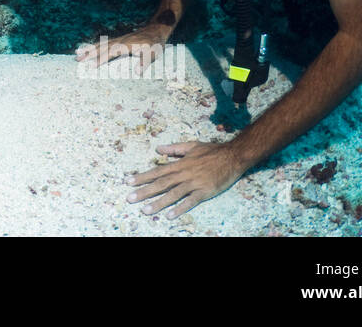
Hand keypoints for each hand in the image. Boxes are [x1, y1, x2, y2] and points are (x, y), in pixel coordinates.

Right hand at [76, 21, 173, 73]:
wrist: (156, 29)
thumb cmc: (155, 43)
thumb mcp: (153, 53)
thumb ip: (145, 62)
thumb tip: (137, 72)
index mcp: (125, 46)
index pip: (110, 53)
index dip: (101, 60)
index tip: (91, 66)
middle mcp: (119, 42)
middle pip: (101, 48)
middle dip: (88, 53)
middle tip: (76, 58)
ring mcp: (118, 40)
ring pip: (100, 44)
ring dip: (89, 49)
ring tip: (77, 52)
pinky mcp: (119, 40)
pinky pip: (103, 43)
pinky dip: (95, 46)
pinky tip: (90, 48)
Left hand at [126, 141, 247, 218]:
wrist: (233, 156)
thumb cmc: (212, 151)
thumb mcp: (191, 146)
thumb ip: (174, 148)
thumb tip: (158, 148)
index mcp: (179, 164)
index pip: (157, 171)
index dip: (142, 177)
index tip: (128, 182)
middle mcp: (184, 174)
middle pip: (161, 184)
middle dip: (144, 191)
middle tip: (130, 198)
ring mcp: (194, 183)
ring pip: (173, 194)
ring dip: (159, 203)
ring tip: (145, 210)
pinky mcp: (205, 192)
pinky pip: (190, 201)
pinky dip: (180, 208)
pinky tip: (170, 215)